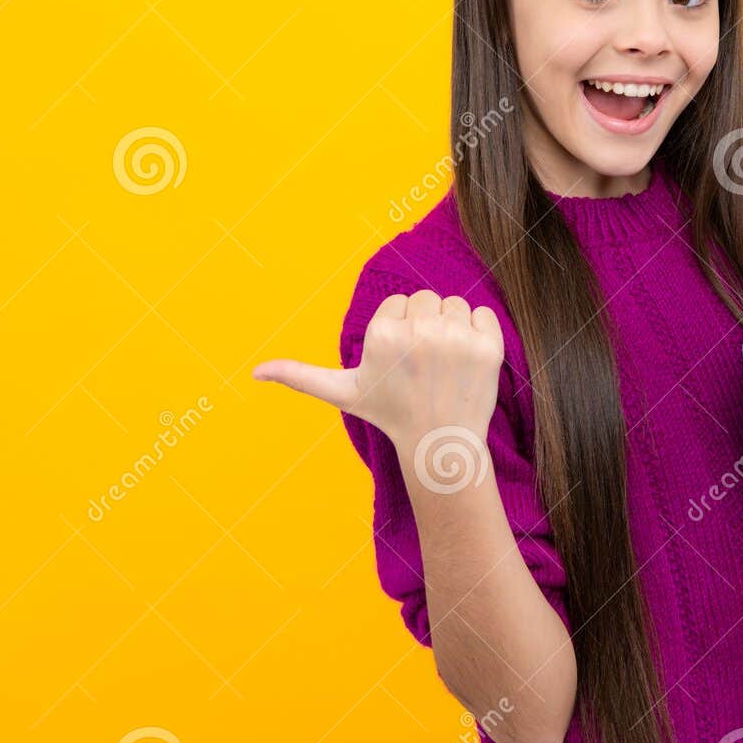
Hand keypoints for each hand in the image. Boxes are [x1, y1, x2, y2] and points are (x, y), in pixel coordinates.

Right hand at [253, 290, 504, 447]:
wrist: (439, 443)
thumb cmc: (390, 414)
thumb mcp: (343, 393)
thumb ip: (299, 375)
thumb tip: (254, 372)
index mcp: (381, 334)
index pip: (398, 304)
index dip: (399, 331)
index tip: (401, 363)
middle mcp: (418, 332)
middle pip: (425, 299)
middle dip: (424, 326)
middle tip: (423, 365)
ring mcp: (456, 339)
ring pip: (454, 304)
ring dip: (451, 329)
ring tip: (444, 365)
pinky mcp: (488, 346)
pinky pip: (484, 313)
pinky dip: (480, 332)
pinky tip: (467, 362)